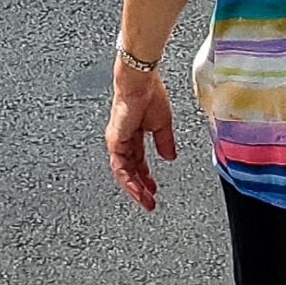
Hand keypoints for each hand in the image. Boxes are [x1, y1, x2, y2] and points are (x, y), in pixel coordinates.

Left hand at [106, 64, 175, 211]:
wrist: (141, 82)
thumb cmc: (150, 93)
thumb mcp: (163, 124)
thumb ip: (164, 142)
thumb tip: (169, 157)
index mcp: (134, 134)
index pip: (138, 162)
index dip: (145, 177)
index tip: (153, 189)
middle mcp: (123, 139)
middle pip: (130, 170)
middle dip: (140, 187)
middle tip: (149, 202)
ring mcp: (117, 141)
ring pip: (123, 172)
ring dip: (134, 189)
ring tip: (145, 201)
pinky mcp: (115, 141)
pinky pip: (119, 167)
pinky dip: (128, 180)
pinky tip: (138, 189)